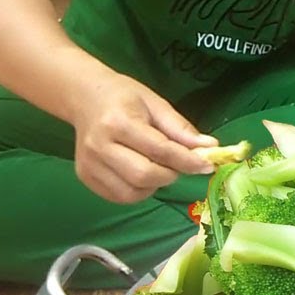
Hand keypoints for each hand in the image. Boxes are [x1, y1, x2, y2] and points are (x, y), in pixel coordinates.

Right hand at [70, 73, 217, 203]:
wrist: (84, 98)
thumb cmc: (124, 98)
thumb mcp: (156, 104)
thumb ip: (181, 129)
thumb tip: (210, 148)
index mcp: (118, 122)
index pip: (159, 149)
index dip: (187, 161)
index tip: (206, 165)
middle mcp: (99, 146)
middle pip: (144, 175)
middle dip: (170, 175)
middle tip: (177, 165)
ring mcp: (89, 165)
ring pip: (132, 192)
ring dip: (154, 185)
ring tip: (157, 166)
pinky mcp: (85, 178)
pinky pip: (119, 197)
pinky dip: (138, 191)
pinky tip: (141, 174)